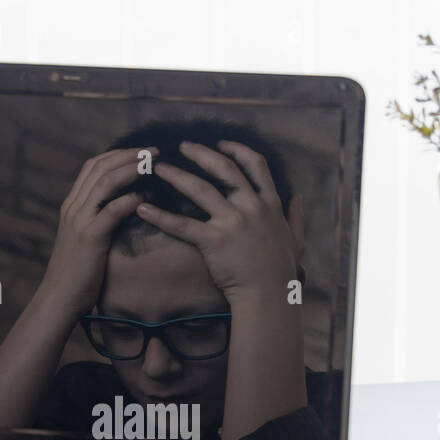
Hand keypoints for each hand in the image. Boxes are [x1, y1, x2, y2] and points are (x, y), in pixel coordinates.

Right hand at [37, 147, 155, 316]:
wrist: (60, 296)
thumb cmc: (78, 271)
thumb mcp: (85, 237)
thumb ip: (98, 218)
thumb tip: (124, 205)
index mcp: (72, 204)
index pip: (93, 166)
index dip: (118, 154)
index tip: (140, 152)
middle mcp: (74, 207)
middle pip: (101, 167)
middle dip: (129, 155)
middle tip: (153, 151)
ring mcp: (79, 220)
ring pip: (105, 182)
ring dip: (131, 169)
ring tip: (152, 164)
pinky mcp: (90, 237)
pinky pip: (111, 210)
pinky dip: (129, 199)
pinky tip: (144, 196)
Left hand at [135, 140, 299, 303]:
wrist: (270, 295)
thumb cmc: (282, 272)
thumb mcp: (297, 239)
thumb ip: (296, 216)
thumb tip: (295, 196)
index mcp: (270, 203)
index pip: (255, 165)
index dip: (236, 150)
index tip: (221, 143)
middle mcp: (251, 206)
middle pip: (224, 169)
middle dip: (201, 153)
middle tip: (183, 146)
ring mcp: (231, 222)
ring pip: (199, 189)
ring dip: (177, 175)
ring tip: (158, 169)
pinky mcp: (213, 241)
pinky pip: (181, 224)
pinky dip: (160, 215)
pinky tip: (143, 209)